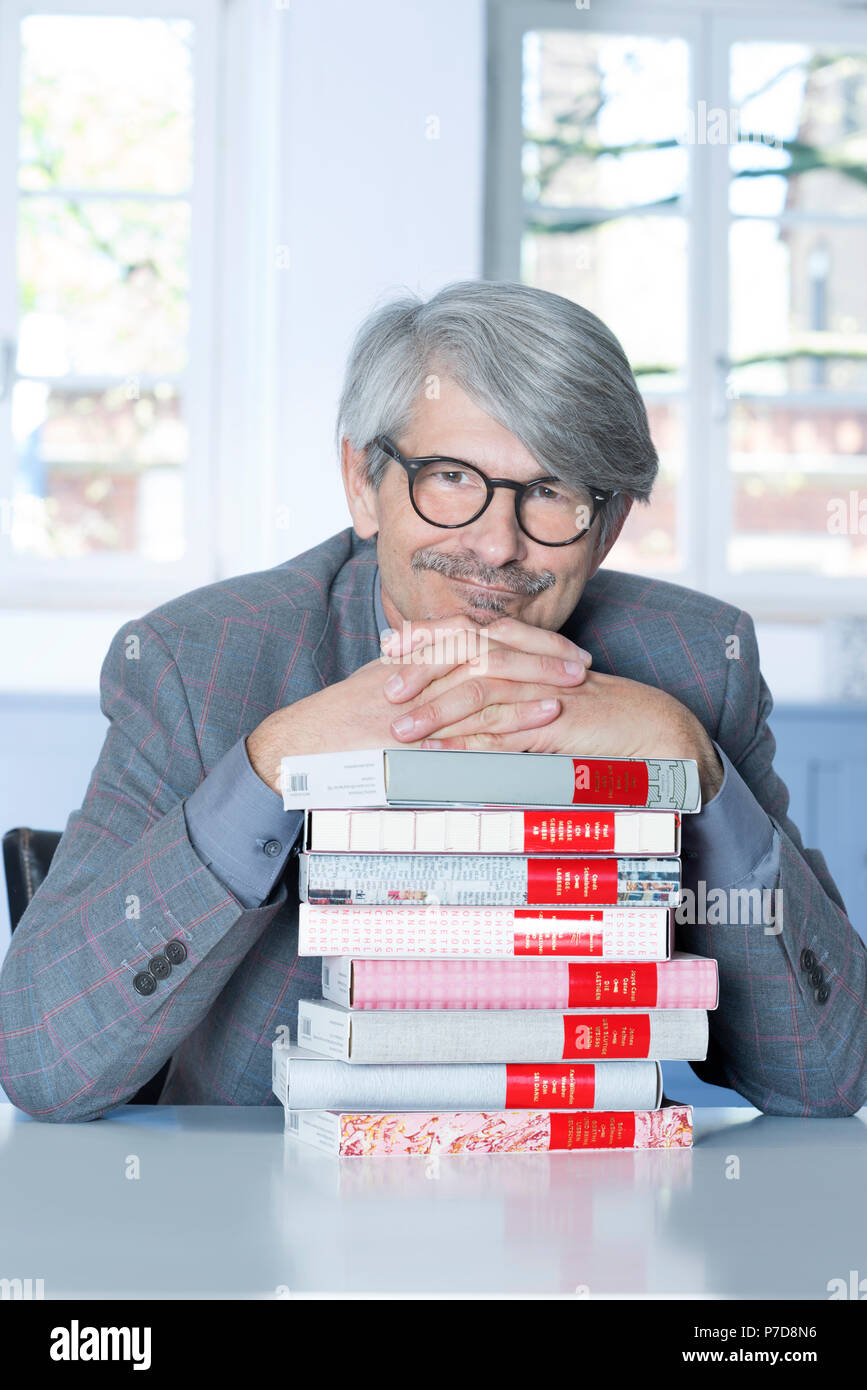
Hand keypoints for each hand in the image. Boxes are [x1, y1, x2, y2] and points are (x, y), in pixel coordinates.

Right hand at [244, 616, 590, 791]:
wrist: (306, 744)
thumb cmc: (341, 723)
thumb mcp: (385, 691)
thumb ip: (421, 684)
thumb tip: (449, 685)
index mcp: (422, 656)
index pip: (484, 637)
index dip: (526, 641)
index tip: (560, 649)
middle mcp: (427, 667)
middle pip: (496, 648)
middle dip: (543, 653)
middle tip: (581, 660)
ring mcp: (426, 695)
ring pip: (493, 677)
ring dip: (539, 678)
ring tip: (577, 684)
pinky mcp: (426, 726)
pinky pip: (479, 717)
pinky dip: (517, 714)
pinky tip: (546, 718)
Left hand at [396, 619, 723, 801]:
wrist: (641, 724)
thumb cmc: (584, 710)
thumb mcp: (535, 691)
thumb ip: (497, 688)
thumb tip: (451, 698)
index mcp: (520, 646)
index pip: (463, 631)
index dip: (424, 639)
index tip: (387, 652)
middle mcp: (527, 659)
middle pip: (464, 653)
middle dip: (421, 672)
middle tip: (386, 693)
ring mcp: (540, 688)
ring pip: (478, 690)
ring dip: (437, 711)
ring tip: (403, 730)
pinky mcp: (553, 719)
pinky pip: (504, 729)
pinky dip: (470, 741)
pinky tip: (442, 752)